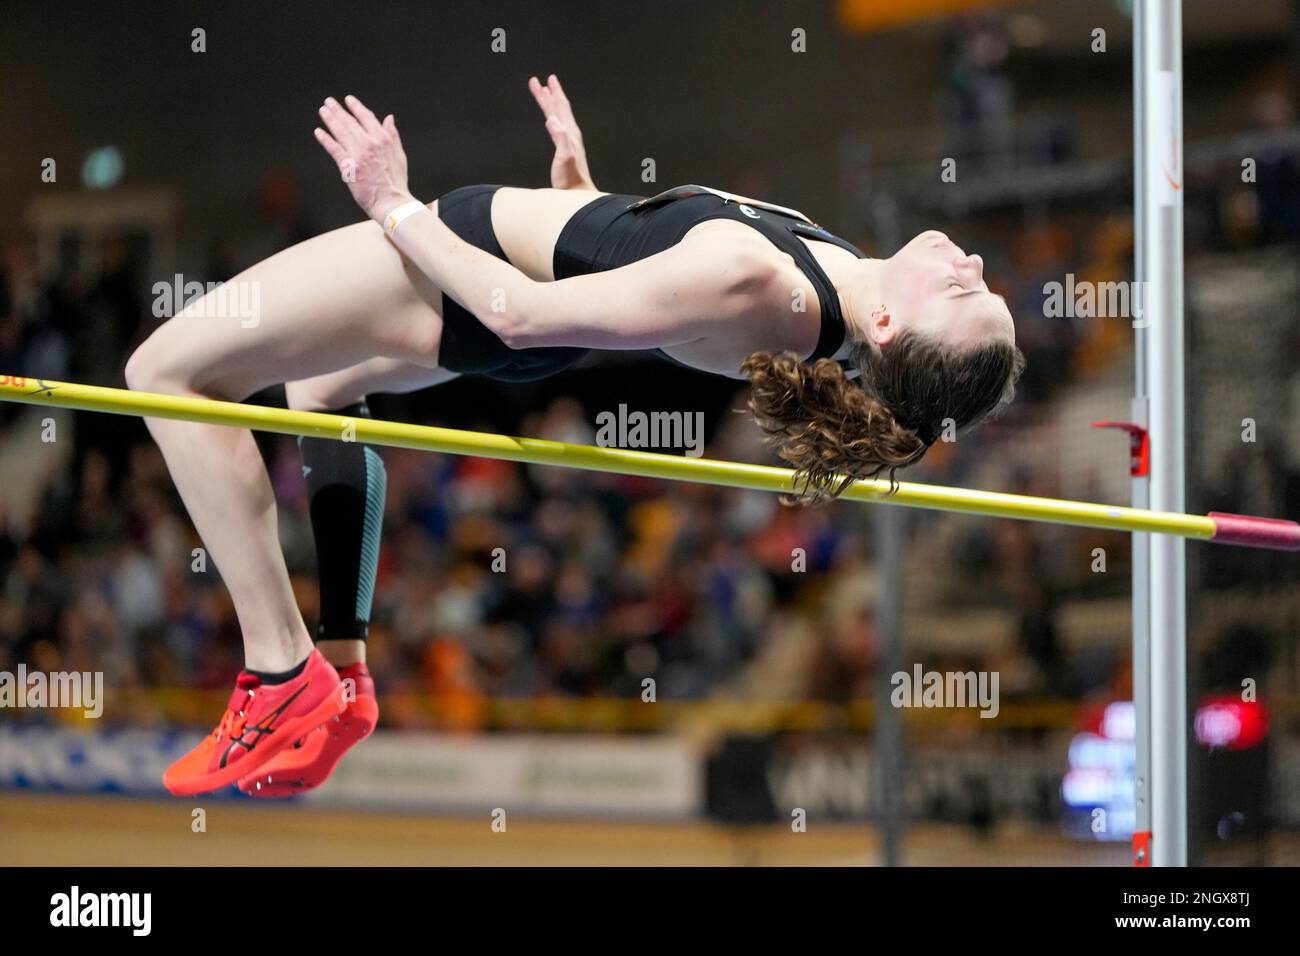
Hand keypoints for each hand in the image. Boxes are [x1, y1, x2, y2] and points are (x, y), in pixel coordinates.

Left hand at [315, 94, 414, 220]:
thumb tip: (389, 118)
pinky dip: (326, 139)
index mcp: (383, 139)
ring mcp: (358, 154)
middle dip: (338, 110)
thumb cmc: (396, 182)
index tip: (349, 100)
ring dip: (330, 119)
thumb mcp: (399, 155)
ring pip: (341, 131)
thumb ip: (393, 135)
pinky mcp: (348, 166)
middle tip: (329, 102)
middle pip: (350, 122)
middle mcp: (369, 143)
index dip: (356, 107)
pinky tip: (318, 132)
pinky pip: (334, 148)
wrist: (391, 202)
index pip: (367, 117)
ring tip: (323, 111)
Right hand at [529, 74, 594, 190]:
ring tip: (543, 92)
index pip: (560, 108)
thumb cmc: (570, 179)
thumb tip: (552, 119)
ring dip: (550, 103)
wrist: (576, 194)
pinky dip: (552, 117)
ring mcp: (568, 141)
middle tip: (540, 81)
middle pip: (559, 108)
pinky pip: (557, 126)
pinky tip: (550, 118)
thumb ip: (560, 138)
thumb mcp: (564, 157)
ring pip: (557, 115)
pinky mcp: (564, 149)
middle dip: (549, 94)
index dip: (553, 93)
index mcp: (569, 133)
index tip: (546, 80)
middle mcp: (570, 134)